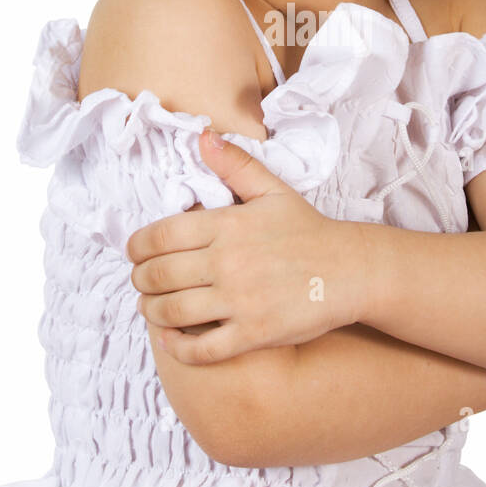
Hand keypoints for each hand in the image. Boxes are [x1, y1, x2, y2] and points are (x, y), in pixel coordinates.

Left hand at [125, 126, 368, 363]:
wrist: (351, 270)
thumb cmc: (310, 230)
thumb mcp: (273, 191)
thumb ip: (236, 164)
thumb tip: (203, 137)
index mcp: (228, 225)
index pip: (161, 235)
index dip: (137, 246)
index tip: (134, 252)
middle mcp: (228, 263)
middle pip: (159, 275)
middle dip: (139, 280)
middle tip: (140, 281)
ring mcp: (240, 301)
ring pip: (172, 312)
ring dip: (151, 311)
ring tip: (151, 307)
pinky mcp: (253, 334)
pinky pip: (201, 349)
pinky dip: (177, 347)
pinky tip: (171, 338)